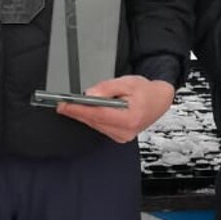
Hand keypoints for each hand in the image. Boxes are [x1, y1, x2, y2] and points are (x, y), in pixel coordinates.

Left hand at [55, 75, 175, 142]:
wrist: (159, 100)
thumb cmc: (145, 91)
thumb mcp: (126, 82)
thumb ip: (106, 88)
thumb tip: (89, 95)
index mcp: (129, 118)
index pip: (98, 114)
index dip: (78, 110)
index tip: (64, 105)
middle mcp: (126, 131)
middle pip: (94, 121)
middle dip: (77, 112)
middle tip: (62, 105)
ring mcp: (123, 136)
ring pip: (96, 125)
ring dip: (84, 116)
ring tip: (72, 106)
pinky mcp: (120, 137)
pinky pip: (100, 127)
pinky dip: (92, 119)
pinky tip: (86, 112)